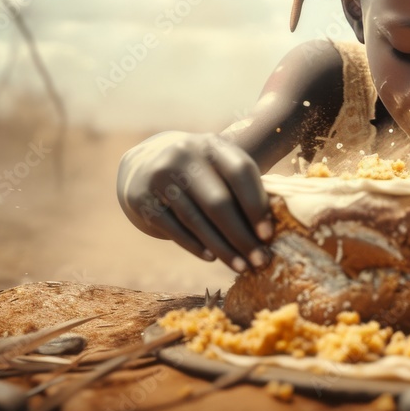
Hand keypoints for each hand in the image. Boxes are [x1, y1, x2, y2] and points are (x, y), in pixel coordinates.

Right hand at [116, 131, 273, 271]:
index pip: (240, 172)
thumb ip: (243, 188)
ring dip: (221, 248)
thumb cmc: (199, 172)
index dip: (256, 205)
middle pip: (218, 201)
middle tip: (259, 260)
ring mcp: (159, 175)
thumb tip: (269, 230)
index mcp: (212, 144)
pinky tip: (211, 257)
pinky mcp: (140, 197)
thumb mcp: (218, 167)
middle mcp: (184, 154)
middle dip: (242, 236)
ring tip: (240, 266)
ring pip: (196, 220)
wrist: (144, 163)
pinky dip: (195, 245)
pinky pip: (173, 228)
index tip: (268, 235)